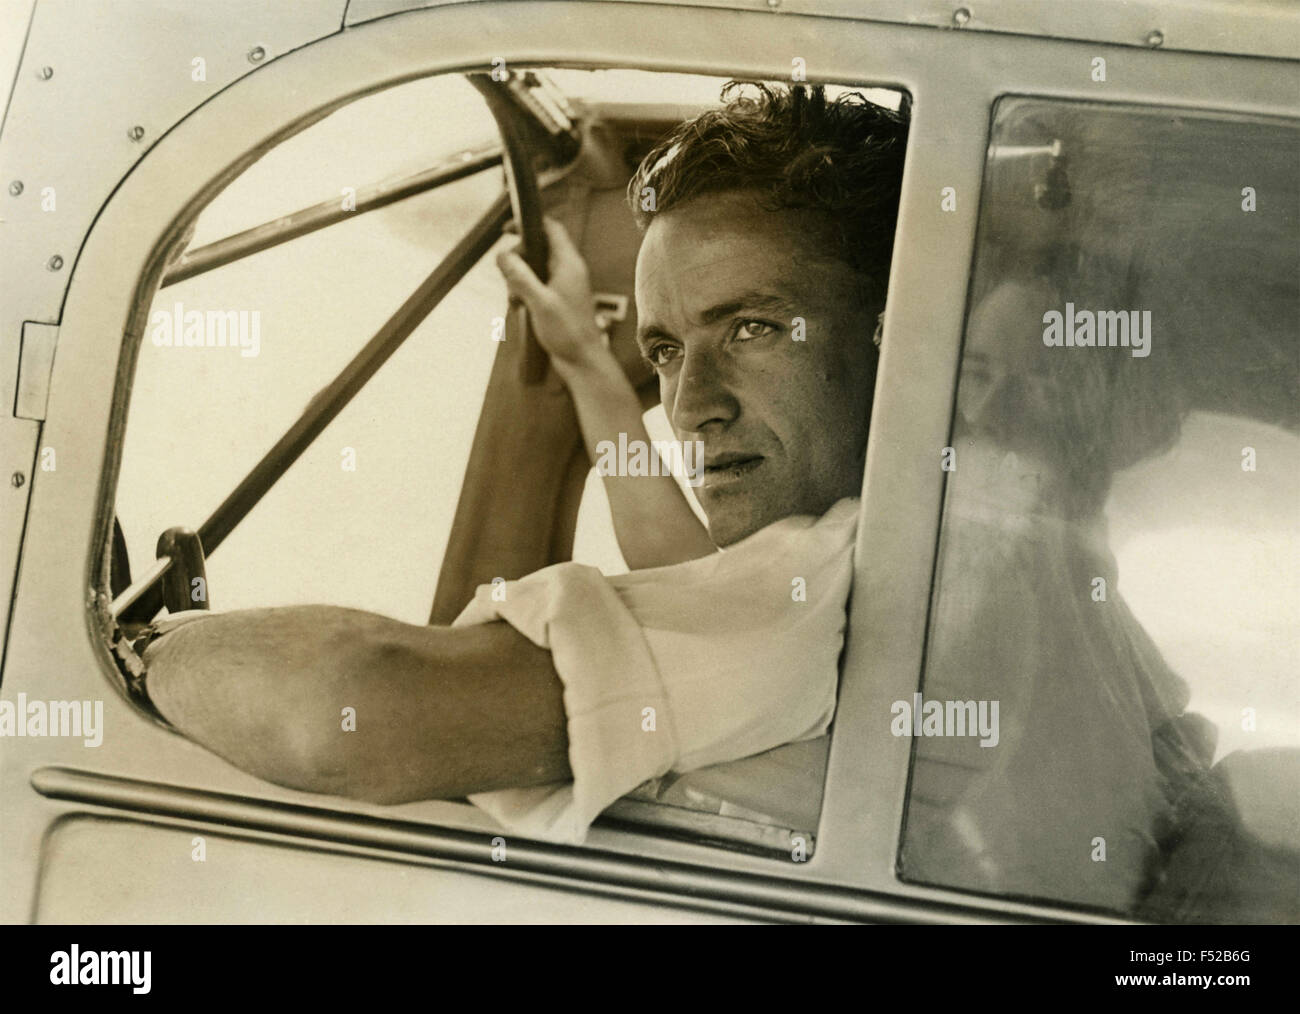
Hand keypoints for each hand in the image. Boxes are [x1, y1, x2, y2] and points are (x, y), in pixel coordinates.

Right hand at [495, 217, 607, 372]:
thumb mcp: (539, 302)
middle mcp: (567, 270)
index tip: (506, 230)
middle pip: (536, 249)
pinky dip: (524, 293)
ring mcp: (563, 285)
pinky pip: (536, 286)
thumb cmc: (568, 332)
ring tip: (515, 300)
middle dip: (517, 260)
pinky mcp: (557, 299)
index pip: (550, 229)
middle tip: (508, 278)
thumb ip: (520, 277)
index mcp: (568, 264)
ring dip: (518, 280)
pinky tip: (520, 308)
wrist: (582, 360)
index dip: (528, 224)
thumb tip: (502, 255)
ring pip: (533, 269)